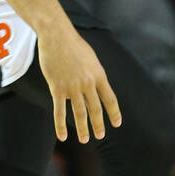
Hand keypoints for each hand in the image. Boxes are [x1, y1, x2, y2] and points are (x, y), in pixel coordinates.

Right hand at [38, 25, 121, 142]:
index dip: (114, 113)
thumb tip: (94, 89)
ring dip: (82, 128)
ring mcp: (72, 87)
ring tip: (85, 139)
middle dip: (98, 124)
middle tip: (100, 136)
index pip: (110, 99)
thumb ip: (94, 75)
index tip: (117, 123)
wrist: (57, 36)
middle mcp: (88, 83)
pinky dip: (60, 125)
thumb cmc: (74, 45)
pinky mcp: (57, 88)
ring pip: (79, 113)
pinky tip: (62, 136)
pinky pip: (59, 111)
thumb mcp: (92, 59)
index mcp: (99, 75)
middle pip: (95, 109)